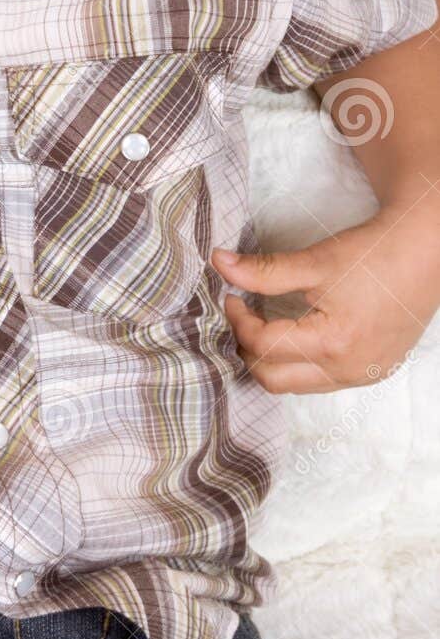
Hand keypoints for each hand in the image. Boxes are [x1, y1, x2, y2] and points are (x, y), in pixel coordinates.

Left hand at [210, 203, 439, 392]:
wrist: (425, 253)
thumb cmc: (373, 254)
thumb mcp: (314, 261)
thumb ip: (263, 270)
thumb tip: (219, 263)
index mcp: (333, 344)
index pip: (263, 345)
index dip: (238, 320)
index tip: (232, 295)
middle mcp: (349, 370)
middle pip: (274, 379)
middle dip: (248, 350)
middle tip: (242, 318)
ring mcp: (363, 376)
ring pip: (298, 385)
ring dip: (273, 361)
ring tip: (265, 327)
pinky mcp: (374, 372)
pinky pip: (323, 381)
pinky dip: (301, 364)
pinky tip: (297, 336)